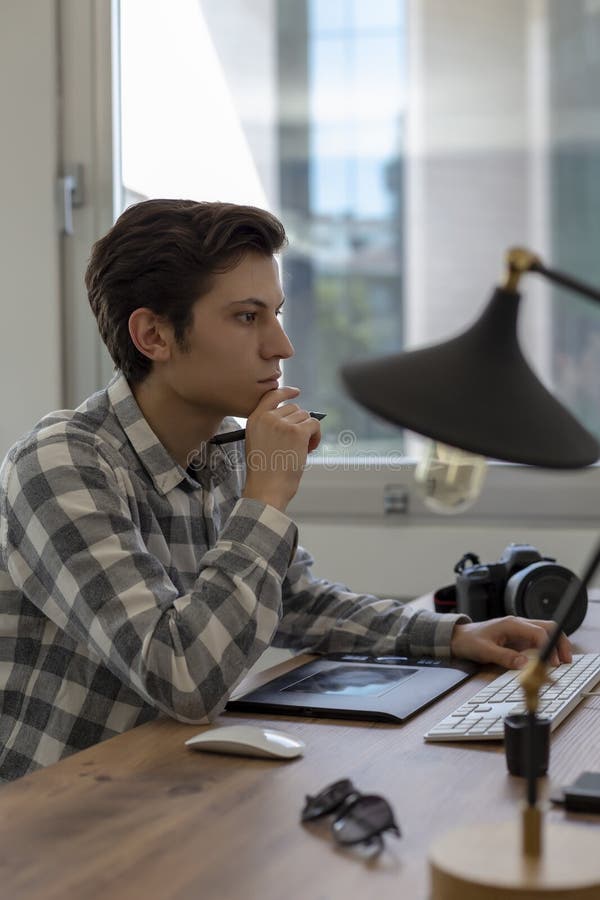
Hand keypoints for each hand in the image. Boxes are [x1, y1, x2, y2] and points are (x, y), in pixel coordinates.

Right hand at [242, 386, 321, 512]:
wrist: (266, 489)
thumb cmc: (264, 472)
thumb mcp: (258, 443)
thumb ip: (270, 426)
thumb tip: (296, 416)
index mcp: (254, 419)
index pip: (271, 396)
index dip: (286, 391)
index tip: (296, 392)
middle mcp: (267, 418)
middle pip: (294, 408)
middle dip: (300, 424)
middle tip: (299, 444)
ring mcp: (282, 423)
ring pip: (305, 417)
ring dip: (309, 432)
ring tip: (303, 450)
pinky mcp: (297, 432)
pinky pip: (314, 425)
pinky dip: (316, 436)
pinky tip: (310, 449)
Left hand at [450, 616, 572, 668]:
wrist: (459, 637)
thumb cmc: (470, 641)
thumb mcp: (484, 651)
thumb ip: (504, 657)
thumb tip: (524, 663)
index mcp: (511, 624)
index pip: (538, 632)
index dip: (548, 647)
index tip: (552, 662)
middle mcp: (518, 624)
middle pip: (548, 627)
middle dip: (560, 642)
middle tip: (565, 661)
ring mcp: (520, 630)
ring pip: (546, 632)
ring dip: (556, 645)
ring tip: (562, 662)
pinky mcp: (519, 638)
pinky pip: (539, 640)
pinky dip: (548, 648)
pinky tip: (550, 660)